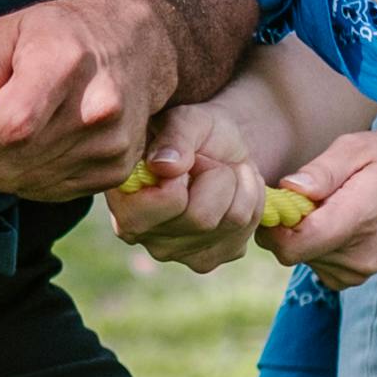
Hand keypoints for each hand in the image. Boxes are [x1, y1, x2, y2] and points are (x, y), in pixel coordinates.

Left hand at [0, 0, 203, 200]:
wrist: (133, 46)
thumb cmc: (59, 35)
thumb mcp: (11, 30)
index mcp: (66, 63)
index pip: (10, 126)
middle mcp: (96, 108)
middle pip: (13, 160)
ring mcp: (110, 144)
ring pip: (25, 182)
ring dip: (7, 164)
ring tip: (23, 127)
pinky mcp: (115, 170)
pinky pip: (49, 192)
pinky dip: (32, 175)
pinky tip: (44, 143)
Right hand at [107, 107, 282, 272]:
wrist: (218, 146)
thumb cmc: (193, 132)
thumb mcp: (184, 119)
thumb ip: (174, 138)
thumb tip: (165, 166)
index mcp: (124, 203)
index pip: (167, 203)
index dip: (184, 175)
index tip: (183, 158)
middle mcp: (144, 236)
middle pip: (202, 218)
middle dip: (217, 176)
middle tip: (207, 160)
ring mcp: (178, 253)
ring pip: (232, 221)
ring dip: (238, 184)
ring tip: (223, 171)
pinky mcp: (212, 257)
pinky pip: (247, 230)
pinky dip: (251, 200)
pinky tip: (233, 190)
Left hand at [273, 126, 376, 290]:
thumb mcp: (362, 148)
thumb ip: (322, 170)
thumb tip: (288, 190)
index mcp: (357, 220)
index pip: (291, 245)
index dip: (273, 224)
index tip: (279, 199)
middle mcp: (357, 256)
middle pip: (290, 252)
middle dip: (288, 224)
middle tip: (311, 193)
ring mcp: (359, 272)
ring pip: (302, 258)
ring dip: (305, 233)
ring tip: (334, 204)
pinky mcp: (357, 277)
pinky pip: (317, 265)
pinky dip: (318, 245)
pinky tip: (338, 222)